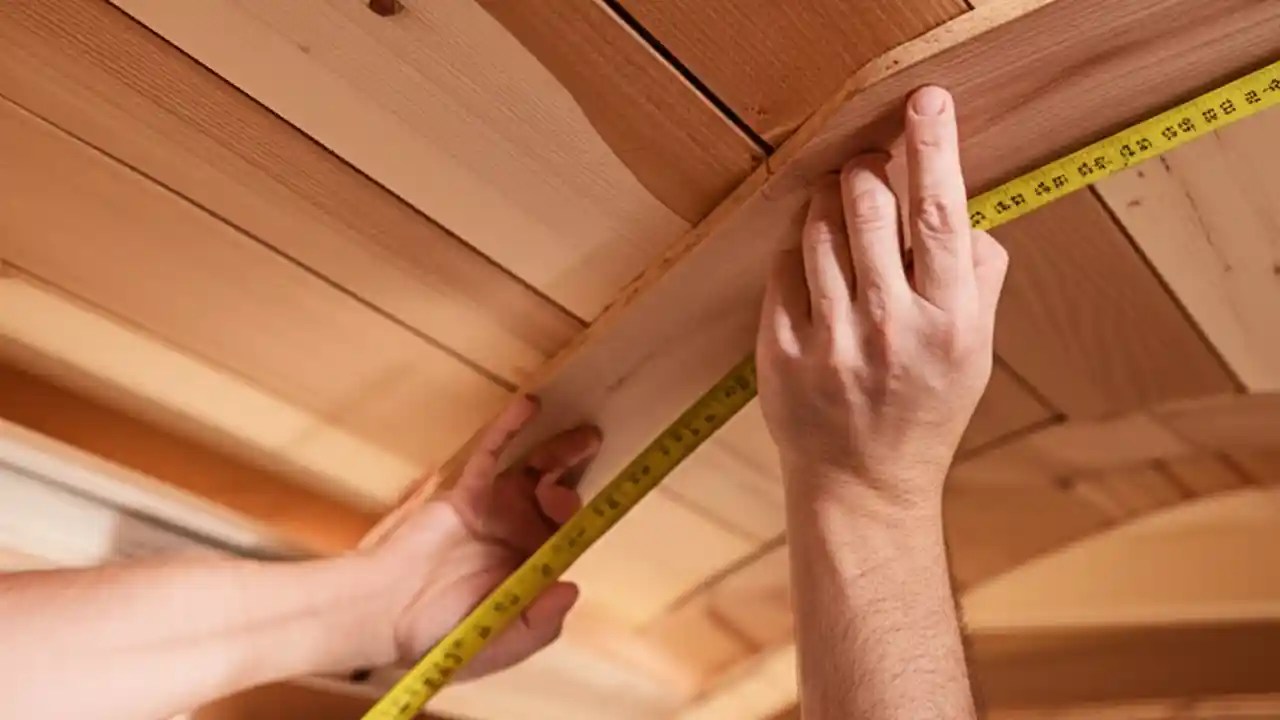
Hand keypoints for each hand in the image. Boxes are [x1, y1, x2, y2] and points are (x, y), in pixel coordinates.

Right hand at [366, 397, 600, 677]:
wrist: (386, 619)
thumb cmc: (443, 639)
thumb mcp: (503, 644)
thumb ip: (541, 624)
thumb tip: (572, 587)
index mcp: (532, 567)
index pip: (568, 534)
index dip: (581, 519)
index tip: (599, 504)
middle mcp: (518, 535)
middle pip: (558, 496)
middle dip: (576, 478)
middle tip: (589, 458)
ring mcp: (493, 511)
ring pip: (533, 471)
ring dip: (559, 451)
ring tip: (583, 439)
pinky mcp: (466, 494)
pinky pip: (491, 457)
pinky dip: (508, 430)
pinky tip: (528, 407)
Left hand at [756, 86, 1007, 514]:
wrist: (863, 483)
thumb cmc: (926, 408)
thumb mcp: (976, 350)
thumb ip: (976, 277)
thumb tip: (961, 211)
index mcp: (949, 322)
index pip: (940, 215)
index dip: (933, 148)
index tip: (925, 103)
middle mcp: (889, 327)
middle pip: (867, 206)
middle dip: (866, 171)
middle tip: (869, 170)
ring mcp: (829, 340)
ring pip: (817, 229)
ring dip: (828, 204)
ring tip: (840, 217)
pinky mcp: (781, 350)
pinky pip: (783, 267)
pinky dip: (799, 255)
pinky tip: (816, 275)